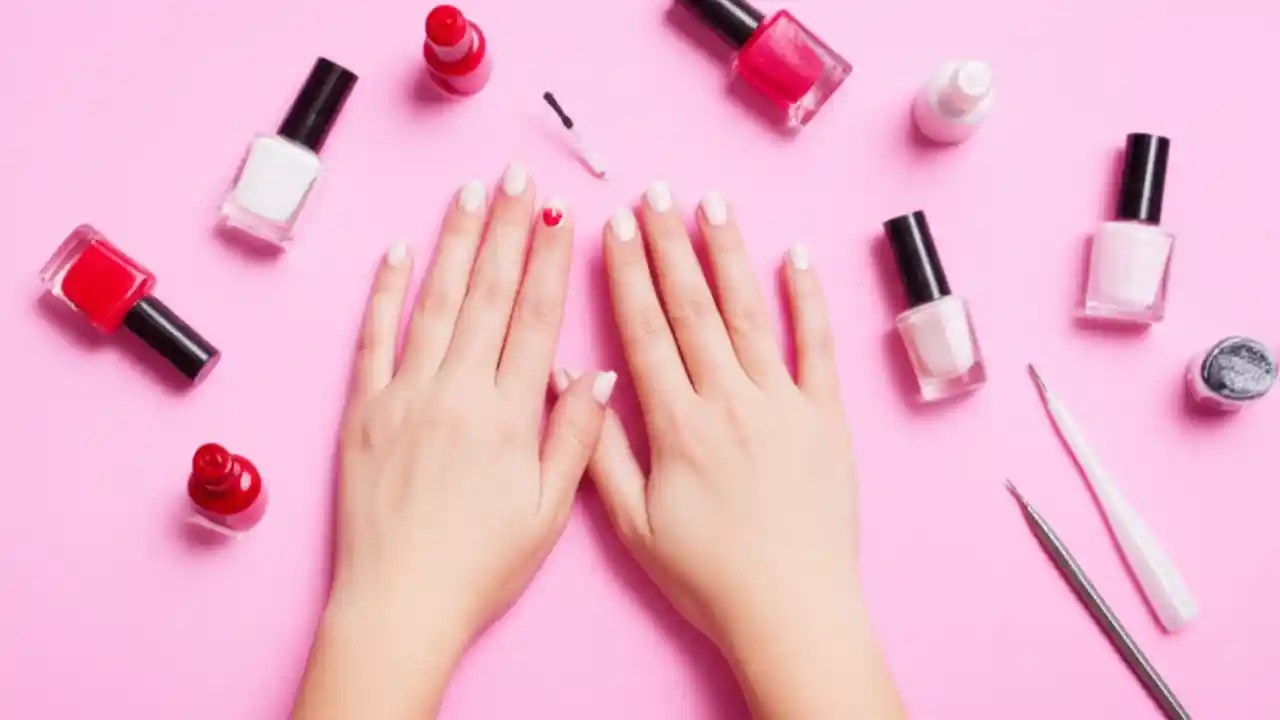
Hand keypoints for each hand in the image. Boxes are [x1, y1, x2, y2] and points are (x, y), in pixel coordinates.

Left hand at [294, 166, 613, 719]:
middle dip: (508, 229)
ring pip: (435, 302)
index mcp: (508, 414)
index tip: (560, 215)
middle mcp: (457, 391)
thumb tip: (598, 373)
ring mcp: (405, 395)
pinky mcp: (363, 411)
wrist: (400, 602)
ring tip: (471, 194)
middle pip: (489, 294)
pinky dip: (385, 292)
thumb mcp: (550, 510)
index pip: (535, 317)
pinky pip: (374, 338)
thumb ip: (574, 436)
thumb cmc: (479, 566)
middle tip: (520, 178)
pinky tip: (398, 252)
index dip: (550, 260)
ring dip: (456, 243)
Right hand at [586, 184, 903, 718]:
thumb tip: (573, 379)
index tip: (615, 227)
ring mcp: (784, 403)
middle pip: (693, 307)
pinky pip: (818, 345)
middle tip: (653, 192)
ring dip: (727, 253)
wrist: (790, 610)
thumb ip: (599, 449)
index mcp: (678, 425)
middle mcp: (730, 400)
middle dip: (669, 244)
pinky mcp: (827, 417)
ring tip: (710, 203)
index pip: (646, 331)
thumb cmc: (707, 577)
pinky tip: (795, 254)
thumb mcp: (634, 525)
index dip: (628, 274)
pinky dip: (809, 297)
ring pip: (749, 312)